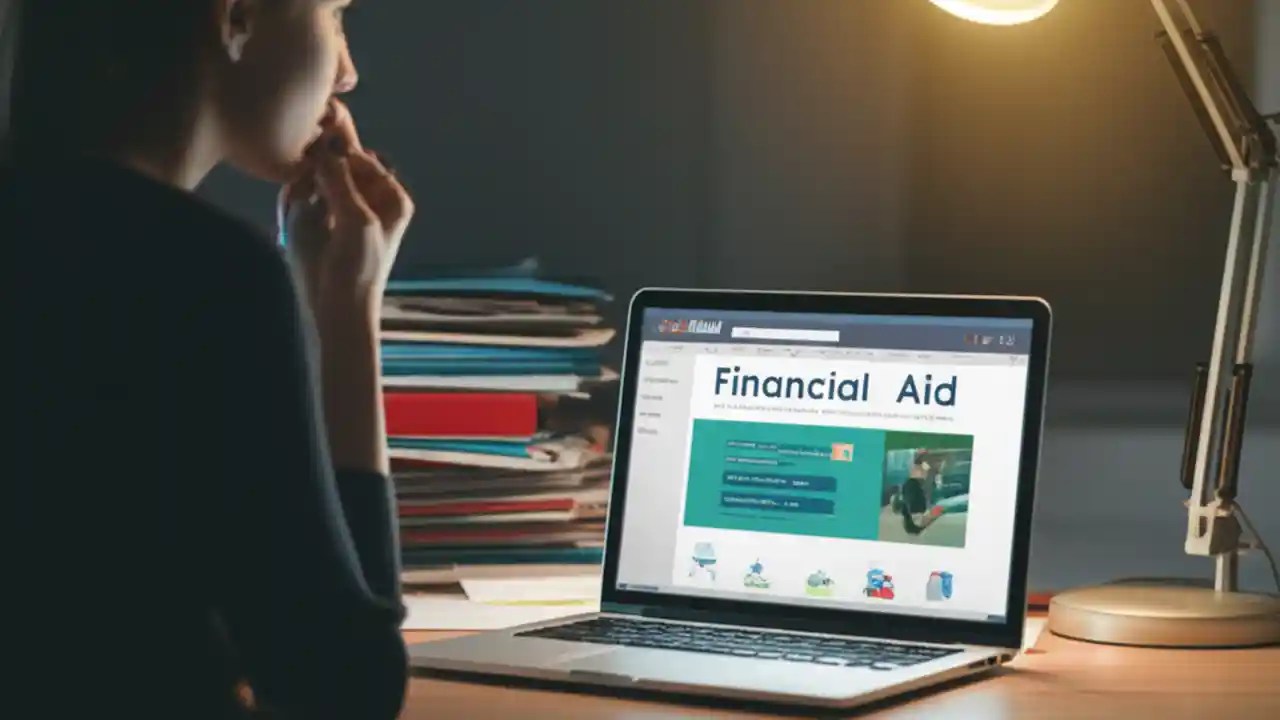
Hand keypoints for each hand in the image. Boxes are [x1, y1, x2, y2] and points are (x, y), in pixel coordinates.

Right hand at [278, 99, 413, 321]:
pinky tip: (296, 214)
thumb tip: (327, 142)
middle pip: (337, 163)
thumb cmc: (359, 266)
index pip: (362, 158)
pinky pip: (300, 193)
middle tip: (310, 187)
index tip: (318, 157)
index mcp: (391, 195)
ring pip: (315, 175)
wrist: (336, 307)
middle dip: (319, 171)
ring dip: (305, 185)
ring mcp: (338, 205)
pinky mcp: (315, 218)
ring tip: (304, 205)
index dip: (339, 154)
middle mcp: (366, 196)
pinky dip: (295, 199)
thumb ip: (340, 179)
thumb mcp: (355, 219)